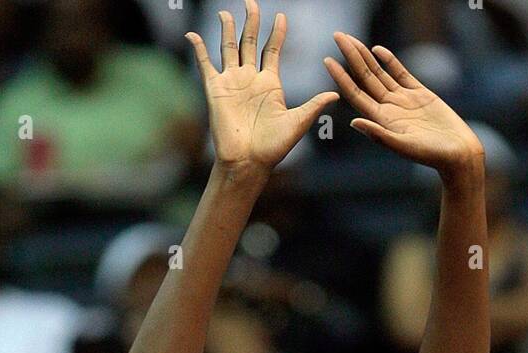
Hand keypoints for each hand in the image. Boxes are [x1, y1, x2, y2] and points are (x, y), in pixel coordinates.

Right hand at [187, 1, 337, 174]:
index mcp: (270, 84)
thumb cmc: (273, 148)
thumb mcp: (298, 123)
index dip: (277, 33)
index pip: (272, 50)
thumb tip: (335, 95)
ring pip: (228, 47)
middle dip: (252, 21)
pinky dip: (198, 48)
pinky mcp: (216, 89)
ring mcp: (232, 82)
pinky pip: (205, 64)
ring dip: (227, 28)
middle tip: (252, 2)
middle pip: (250, 42)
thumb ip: (313, 105)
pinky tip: (192, 34)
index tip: (281, 16)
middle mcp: (250, 79)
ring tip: (226, 12)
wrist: (248, 162)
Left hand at [326, 34, 483, 176]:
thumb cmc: (431, 155)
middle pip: (364, 78)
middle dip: (350, 57)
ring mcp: (404, 100)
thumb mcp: (403, 145)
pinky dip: (389, 61)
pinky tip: (377, 50)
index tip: (327, 60)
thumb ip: (379, 134)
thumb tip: (353, 122)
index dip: (341, 77)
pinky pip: (400, 73)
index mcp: (382, 120)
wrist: (457, 153)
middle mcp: (389, 109)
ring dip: (365, 56)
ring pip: (379, 73)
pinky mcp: (420, 94)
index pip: (356, 94)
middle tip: (337, 36)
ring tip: (351, 39)